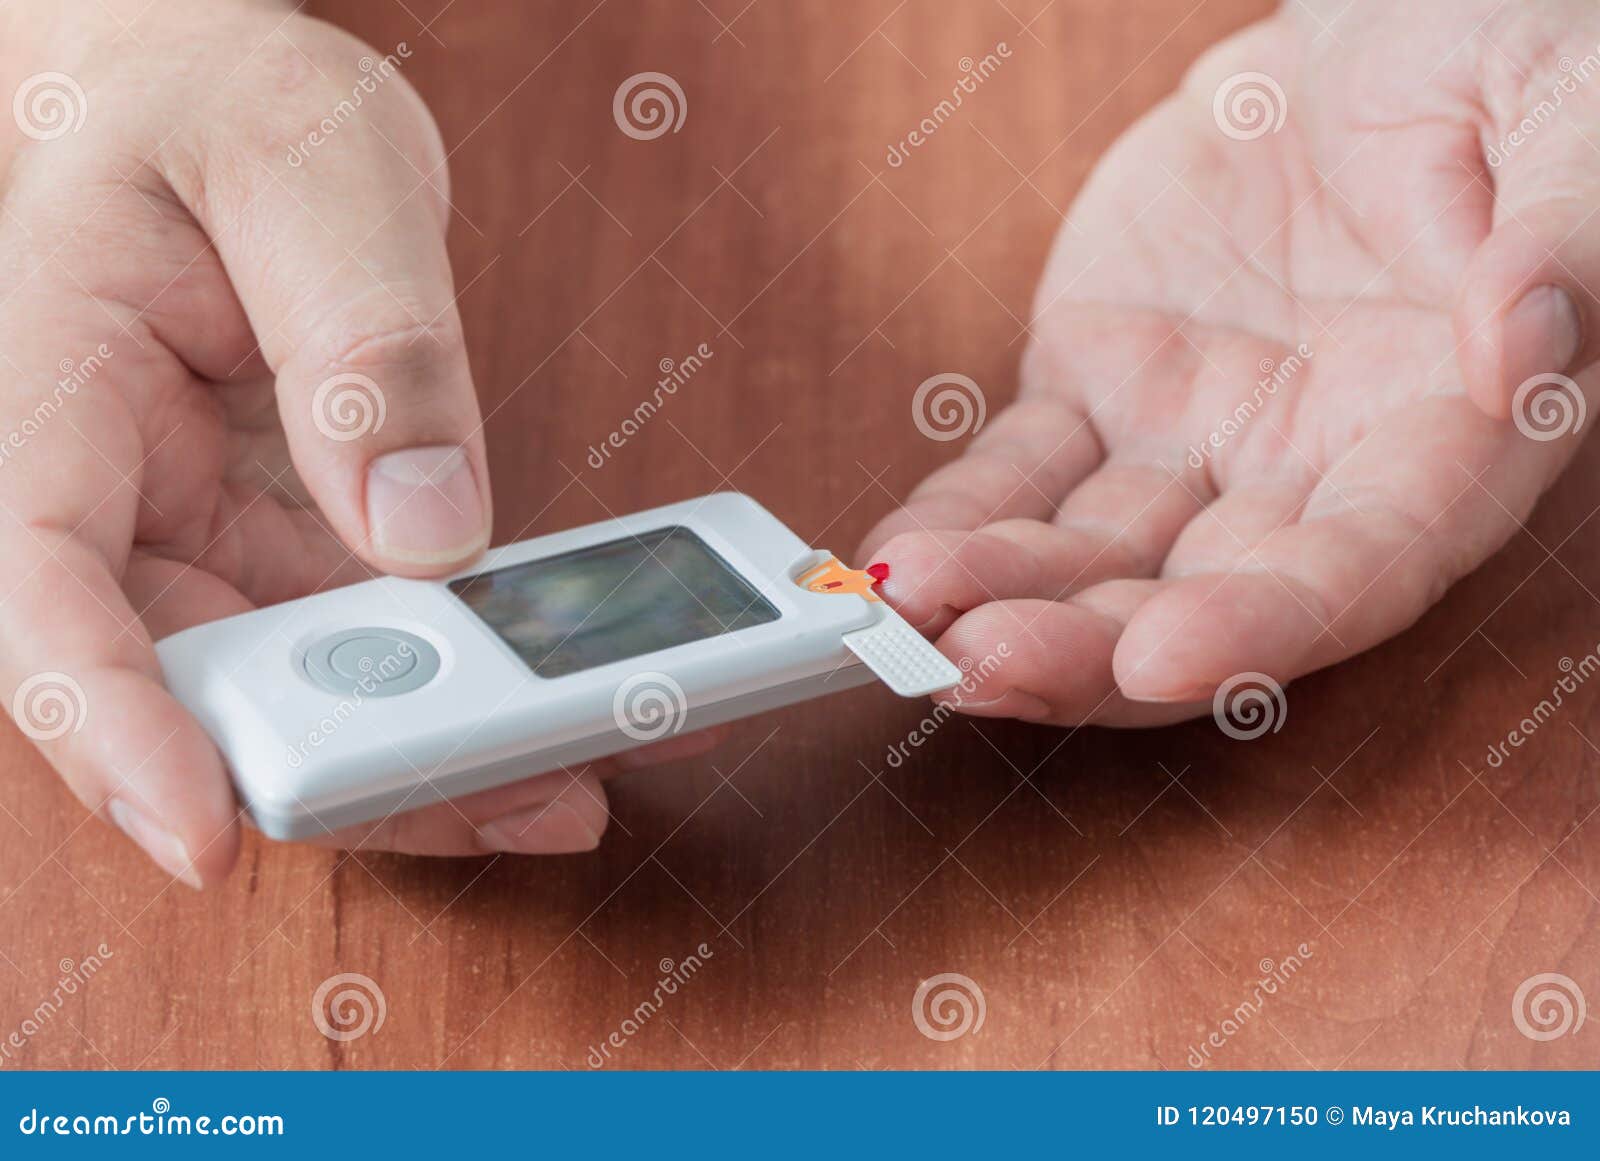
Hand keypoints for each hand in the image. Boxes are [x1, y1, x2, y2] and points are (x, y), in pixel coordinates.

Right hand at [0, 1, 648, 885]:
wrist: (220, 104)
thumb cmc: (224, 105)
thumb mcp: (311, 166)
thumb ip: (368, 341)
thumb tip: (426, 534)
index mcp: (54, 395)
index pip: (44, 592)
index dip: (111, 732)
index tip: (208, 832)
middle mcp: (120, 498)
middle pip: (204, 691)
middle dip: (362, 770)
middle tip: (531, 792)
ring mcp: (211, 538)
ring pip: (304, 694)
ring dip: (443, 746)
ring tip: (595, 750)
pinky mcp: (294, 548)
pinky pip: (376, 642)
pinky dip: (472, 679)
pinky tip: (581, 685)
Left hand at [861, 0, 1598, 725]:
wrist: (1369, 28)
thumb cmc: (1501, 67)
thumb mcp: (1568, 124)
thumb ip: (1563, 240)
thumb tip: (1522, 340)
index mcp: (1447, 440)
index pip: (1356, 570)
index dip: (1261, 626)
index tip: (1160, 658)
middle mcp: (1312, 470)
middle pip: (1197, 599)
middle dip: (1084, 650)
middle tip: (973, 666)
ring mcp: (1196, 437)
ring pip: (1092, 555)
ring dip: (999, 596)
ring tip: (905, 615)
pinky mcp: (1104, 385)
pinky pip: (1022, 470)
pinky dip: (961, 515)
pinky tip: (898, 559)